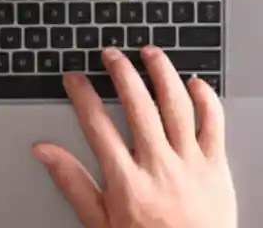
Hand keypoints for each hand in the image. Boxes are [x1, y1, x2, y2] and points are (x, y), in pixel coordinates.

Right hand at [33, 47, 236, 227]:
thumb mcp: (99, 224)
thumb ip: (73, 183)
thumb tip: (45, 152)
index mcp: (127, 183)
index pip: (98, 125)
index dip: (83, 95)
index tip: (75, 79)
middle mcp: (159, 168)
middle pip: (138, 106)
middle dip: (121, 73)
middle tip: (111, 55)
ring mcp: (191, 165)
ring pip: (177, 106)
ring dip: (162, 74)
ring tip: (150, 53)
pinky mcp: (217, 168)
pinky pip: (214, 124)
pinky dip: (206, 98)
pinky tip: (195, 83)